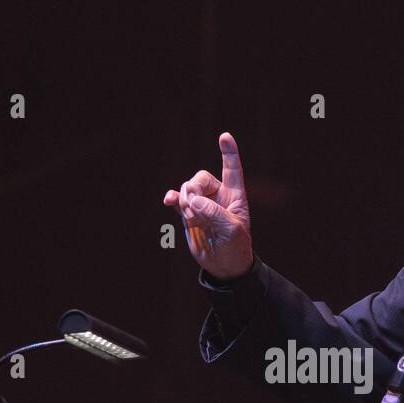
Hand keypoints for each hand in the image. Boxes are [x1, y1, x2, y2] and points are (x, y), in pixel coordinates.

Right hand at [163, 132, 254, 280]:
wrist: (224, 265)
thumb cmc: (235, 247)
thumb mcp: (231, 230)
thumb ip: (213, 212)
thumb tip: (192, 199)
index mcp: (234, 196)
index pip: (232, 169)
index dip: (229, 153)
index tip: (225, 136)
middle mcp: (217, 195)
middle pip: (200, 178)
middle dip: (194, 189)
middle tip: (194, 208)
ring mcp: (201, 204)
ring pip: (187, 189)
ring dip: (186, 203)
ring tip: (193, 220)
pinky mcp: (188, 214)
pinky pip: (177, 199)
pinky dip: (172, 198)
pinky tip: (169, 201)